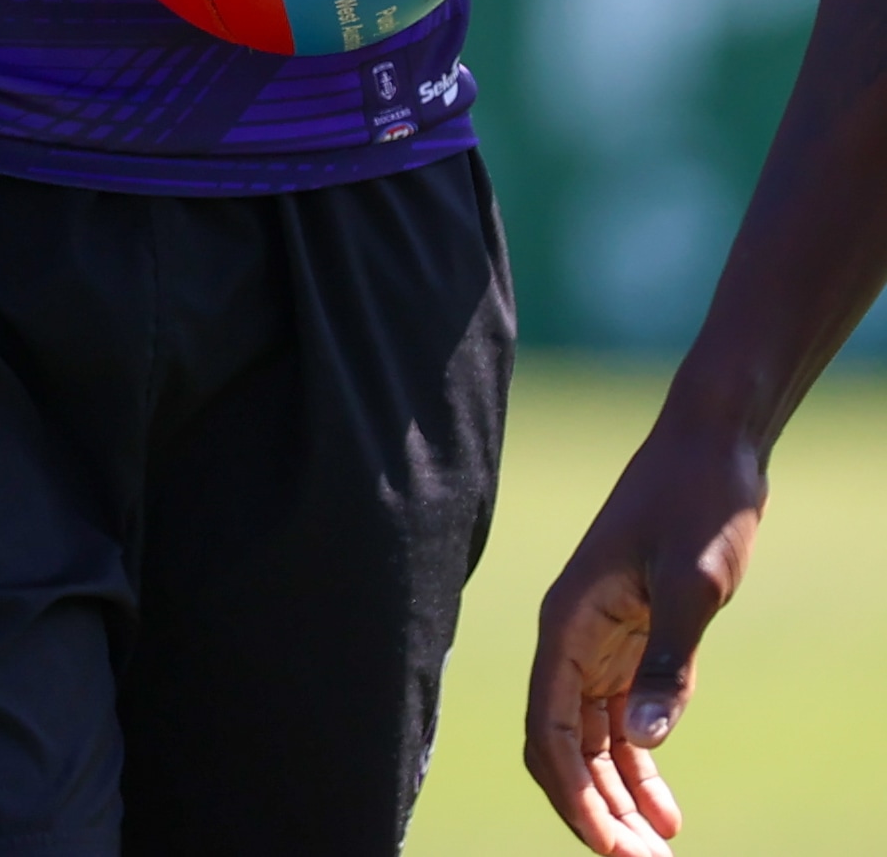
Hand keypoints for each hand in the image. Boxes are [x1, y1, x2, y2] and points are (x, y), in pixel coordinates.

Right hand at [523, 403, 770, 852]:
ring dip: (615, 795)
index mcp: (566, 623)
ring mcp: (599, 640)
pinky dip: (639, 763)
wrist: (713, 446)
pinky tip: (668, 804)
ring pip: (591, 738)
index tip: (612, 849)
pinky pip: (621, 717)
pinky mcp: (632, 638)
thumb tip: (649, 740)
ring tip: (657, 845)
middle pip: (564, 745)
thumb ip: (669, 663)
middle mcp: (570, 638)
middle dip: (593, 809)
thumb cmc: (699, 503)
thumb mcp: (694, 584)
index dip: (572, 795)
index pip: (549, 730)